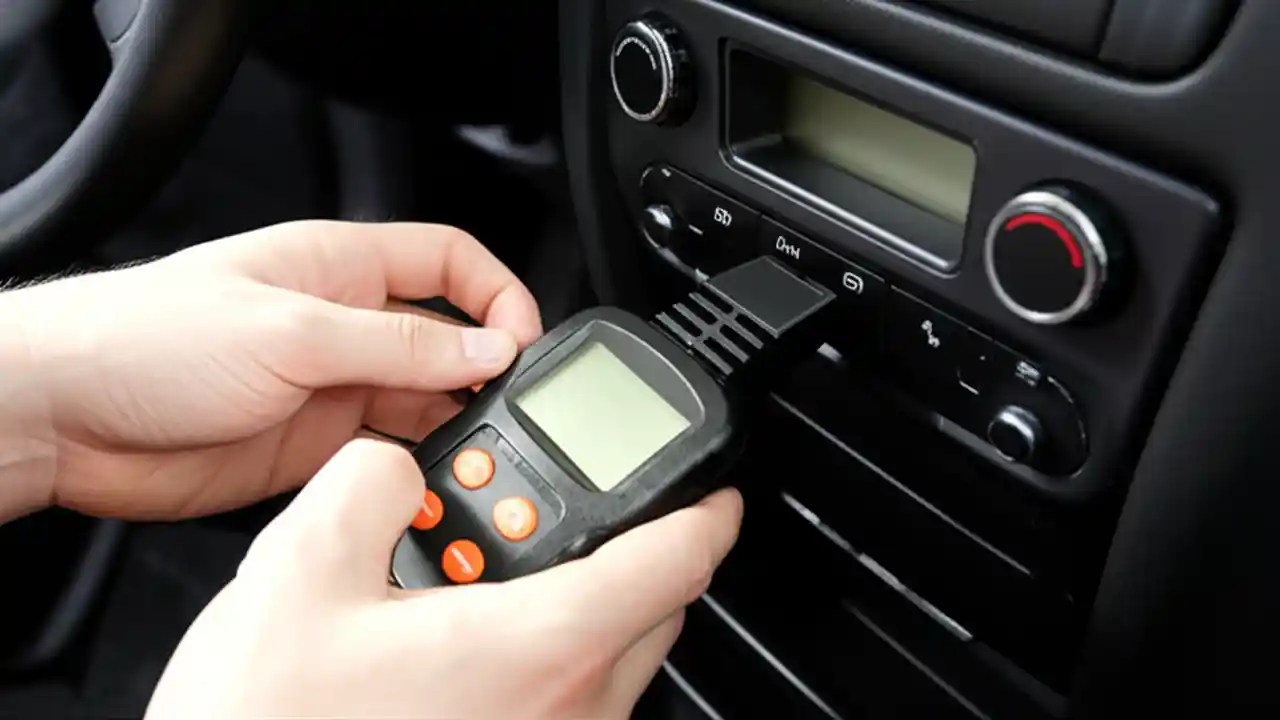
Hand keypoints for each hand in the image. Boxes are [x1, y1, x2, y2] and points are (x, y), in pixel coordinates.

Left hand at [0, 221, 540, 519]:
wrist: (65, 415)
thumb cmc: (147, 338)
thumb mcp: (291, 331)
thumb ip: (398, 343)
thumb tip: (487, 346)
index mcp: (341, 268)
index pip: (450, 262)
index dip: (497, 295)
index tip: (524, 342)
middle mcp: (344, 326)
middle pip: (448, 339)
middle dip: (485, 371)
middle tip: (508, 411)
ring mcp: (330, 388)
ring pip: (423, 402)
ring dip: (454, 426)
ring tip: (472, 451)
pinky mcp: (313, 446)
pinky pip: (387, 453)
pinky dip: (415, 469)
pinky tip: (427, 481)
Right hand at [146, 439, 743, 719]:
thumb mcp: (297, 573)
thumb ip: (367, 482)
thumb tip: (391, 465)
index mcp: (542, 647)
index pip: (678, 560)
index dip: (705, 507)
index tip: (710, 484)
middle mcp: (571, 712)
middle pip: (653, 606)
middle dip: (622, 545)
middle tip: (555, 512)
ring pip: (612, 658)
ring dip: (576, 605)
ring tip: (481, 577)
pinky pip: (571, 705)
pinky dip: (545, 660)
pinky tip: (462, 646)